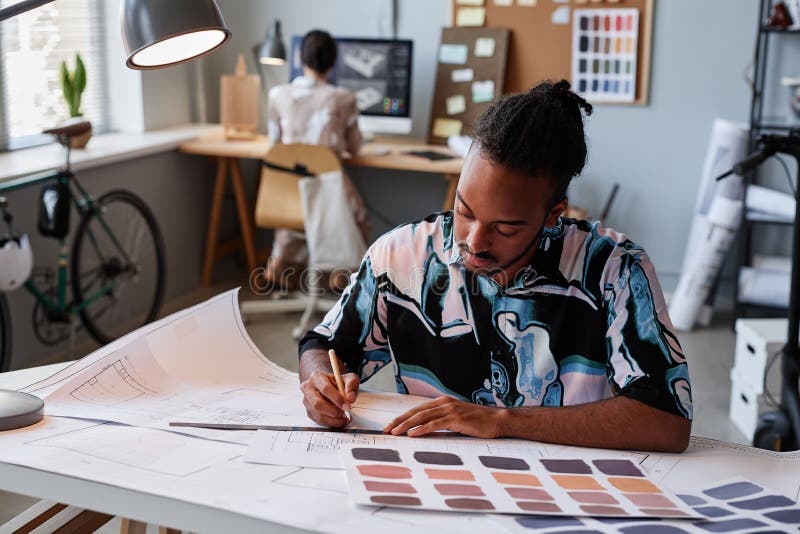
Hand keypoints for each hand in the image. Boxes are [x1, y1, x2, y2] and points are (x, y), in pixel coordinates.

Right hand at [299, 370, 359, 427]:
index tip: (347, 406)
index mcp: (317, 376)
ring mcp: (306, 400)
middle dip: (334, 411)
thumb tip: (350, 398)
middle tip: (345, 414)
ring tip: (344, 418)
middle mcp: (308, 388)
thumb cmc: (338, 382)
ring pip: (318, 414)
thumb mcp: (349, 378)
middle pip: (318, 403)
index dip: (337, 399)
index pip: (325, 389)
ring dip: (333, 419)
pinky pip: (318, 420)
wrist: (330, 386)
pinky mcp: (308, 411)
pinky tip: (339, 420)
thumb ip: (352, 385)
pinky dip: (330, 423)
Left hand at [384, 396, 502, 437]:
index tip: (390, 426)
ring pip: (422, 417)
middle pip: (416, 412)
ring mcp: (449, 410)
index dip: (402, 418)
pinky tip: (412, 434)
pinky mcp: (455, 418)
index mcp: (442, 402)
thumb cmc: (477, 422)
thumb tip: (424, 430)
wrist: (497, 420)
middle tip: (386, 429)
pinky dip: (421, 429)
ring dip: (406, 425)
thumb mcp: (456, 418)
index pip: (417, 410)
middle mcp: (444, 403)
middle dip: (399, 421)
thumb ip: (441, 421)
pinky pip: (434, 424)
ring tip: (395, 432)